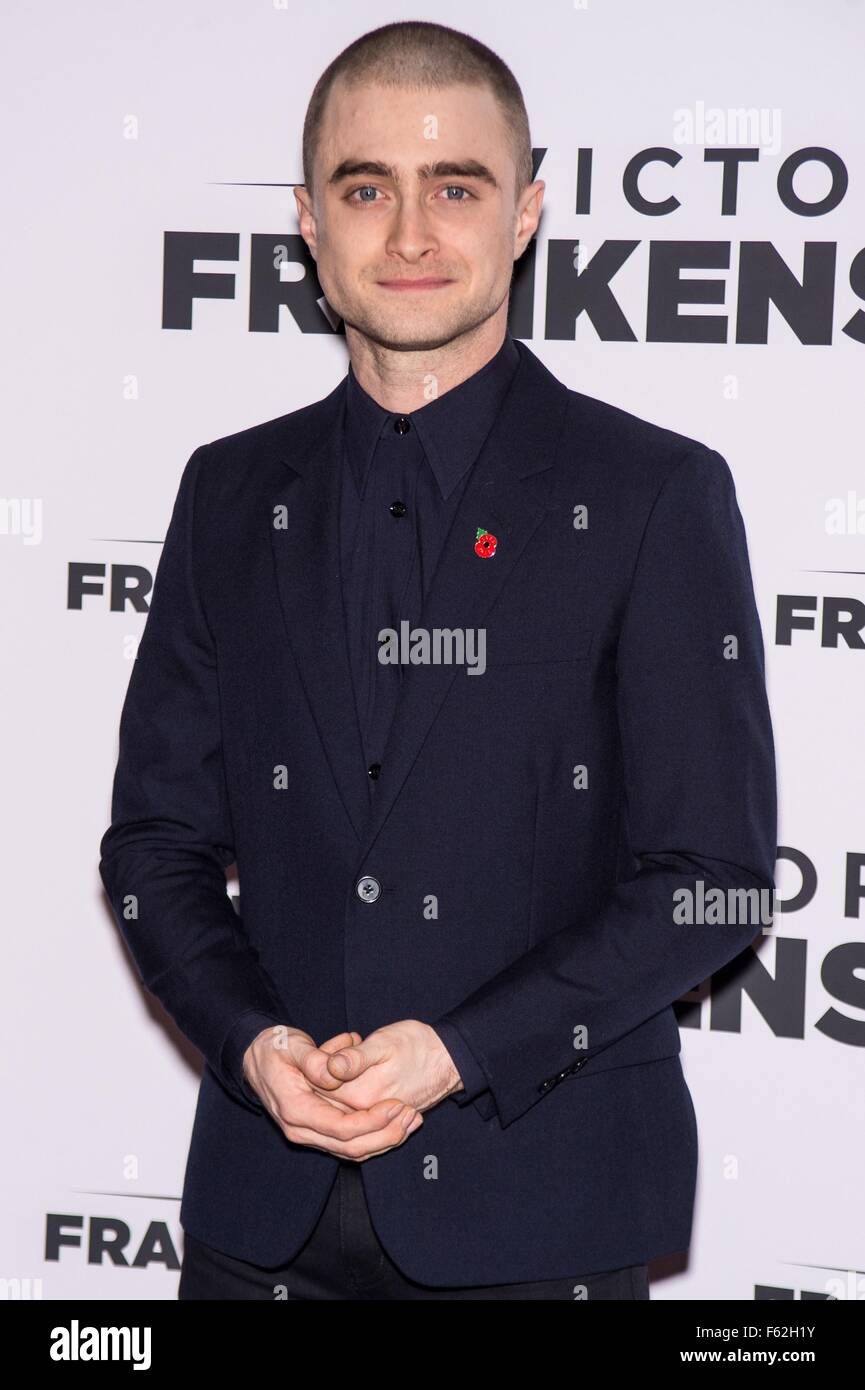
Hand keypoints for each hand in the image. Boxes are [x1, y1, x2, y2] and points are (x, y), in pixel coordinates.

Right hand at [243, 1025, 422, 1160]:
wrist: (257, 1058)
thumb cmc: (276, 1048)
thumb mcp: (292, 1046)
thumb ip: (313, 1059)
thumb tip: (333, 1073)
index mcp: (296, 1110)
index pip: (341, 1128)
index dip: (372, 1120)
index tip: (397, 1106)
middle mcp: (301, 1130)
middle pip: (350, 1148)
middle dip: (385, 1135)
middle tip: (412, 1116)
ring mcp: (309, 1134)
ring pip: (352, 1151)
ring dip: (385, 1138)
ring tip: (412, 1120)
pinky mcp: (318, 1131)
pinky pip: (350, 1143)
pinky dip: (375, 1135)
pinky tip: (397, 1121)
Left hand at [306, 1020, 461, 1115]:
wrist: (448, 1062)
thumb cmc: (418, 1045)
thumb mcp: (385, 1042)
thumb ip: (356, 1057)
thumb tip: (329, 1067)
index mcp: (360, 1095)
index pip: (317, 1088)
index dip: (312, 1067)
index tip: (325, 1048)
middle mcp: (364, 1114)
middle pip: (323, 1103)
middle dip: (319, 1078)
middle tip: (335, 1051)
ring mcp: (372, 1120)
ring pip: (336, 1111)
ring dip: (331, 1090)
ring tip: (343, 1062)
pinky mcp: (380, 1120)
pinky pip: (351, 1117)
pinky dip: (344, 1100)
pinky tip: (349, 1083)